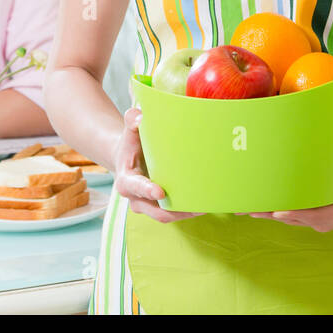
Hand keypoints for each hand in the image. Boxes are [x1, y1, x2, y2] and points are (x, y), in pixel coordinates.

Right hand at [114, 106, 202, 222]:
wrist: (128, 161)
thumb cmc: (131, 145)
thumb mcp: (129, 132)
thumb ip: (132, 120)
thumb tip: (140, 116)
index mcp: (127, 181)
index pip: (137, 188)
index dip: (147, 191)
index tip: (160, 192)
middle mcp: (136, 199)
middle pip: (156, 212)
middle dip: (176, 211)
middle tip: (196, 207)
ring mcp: (148, 207)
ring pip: (167, 216)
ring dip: (186, 213)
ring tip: (206, 207)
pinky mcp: (159, 209)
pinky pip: (174, 214)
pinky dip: (188, 211)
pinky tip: (205, 205)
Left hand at [238, 138, 332, 231]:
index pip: (316, 215)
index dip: (297, 214)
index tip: (279, 212)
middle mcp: (324, 220)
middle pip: (294, 218)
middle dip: (271, 213)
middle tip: (249, 207)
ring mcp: (315, 220)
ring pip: (287, 218)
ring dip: (266, 213)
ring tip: (242, 207)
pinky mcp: (308, 216)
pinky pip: (288, 214)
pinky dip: (271, 210)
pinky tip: (253, 205)